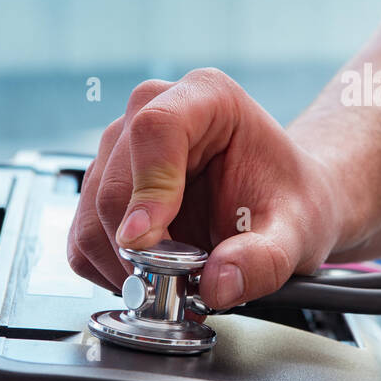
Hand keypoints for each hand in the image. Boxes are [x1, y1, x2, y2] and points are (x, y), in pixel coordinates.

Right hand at [67, 69, 342, 309]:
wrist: (280, 204)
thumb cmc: (288, 199)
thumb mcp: (297, 231)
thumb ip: (266, 258)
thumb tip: (219, 283)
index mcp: (207, 97)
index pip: (156, 127)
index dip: (148, 187)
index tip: (149, 240)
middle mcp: (155, 111)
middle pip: (113, 180)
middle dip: (138, 245)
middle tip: (177, 284)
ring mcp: (122, 148)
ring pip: (91, 213)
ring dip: (123, 263)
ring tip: (173, 281)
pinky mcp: (103, 187)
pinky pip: (82, 236)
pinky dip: (110, 269)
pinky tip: (152, 274)